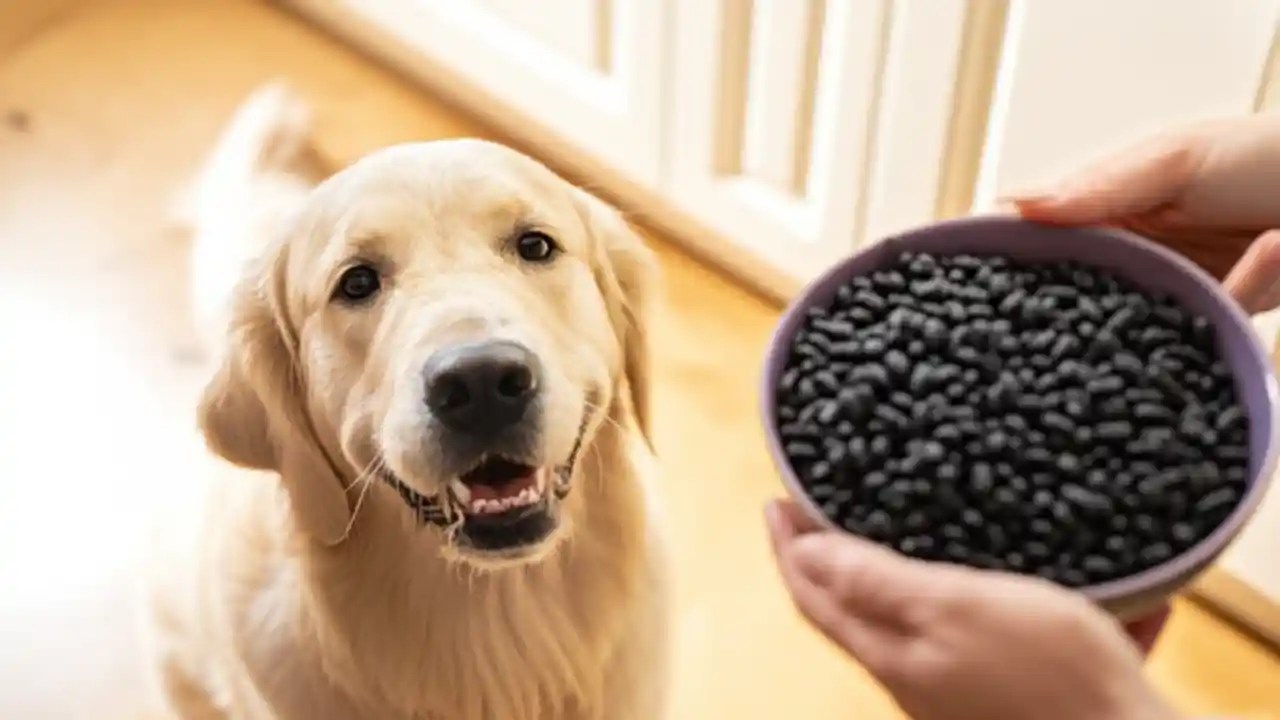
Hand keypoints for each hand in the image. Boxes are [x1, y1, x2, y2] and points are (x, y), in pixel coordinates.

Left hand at [766, 500, 1179, 719]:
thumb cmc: (1049, 674)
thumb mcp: (956, 607)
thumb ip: (877, 582)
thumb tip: (803, 551)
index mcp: (894, 655)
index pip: (814, 597)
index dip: (788, 548)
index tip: (775, 502)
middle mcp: (916, 679)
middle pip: (853, 615)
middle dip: (833, 562)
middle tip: (819, 511)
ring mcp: (960, 691)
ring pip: (913, 625)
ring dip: (898, 579)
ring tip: (901, 531)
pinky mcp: (1007, 694)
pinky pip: (982, 637)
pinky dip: (984, 601)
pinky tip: (1011, 579)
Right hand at [1004, 112, 1279, 312]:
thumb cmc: (1266, 154)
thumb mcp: (1175, 159)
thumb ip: (1099, 186)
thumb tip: (1011, 204)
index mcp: (1103, 211)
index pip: (1031, 240)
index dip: (998, 263)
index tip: (972, 283)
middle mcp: (1129, 258)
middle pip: (1070, 298)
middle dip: (1062, 315)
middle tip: (1054, 322)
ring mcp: (1171, 294)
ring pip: (1132, 331)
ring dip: (1159, 312)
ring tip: (1206, 271)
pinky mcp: (1218, 323)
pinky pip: (1207, 333)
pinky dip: (1242, 292)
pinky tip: (1275, 244)